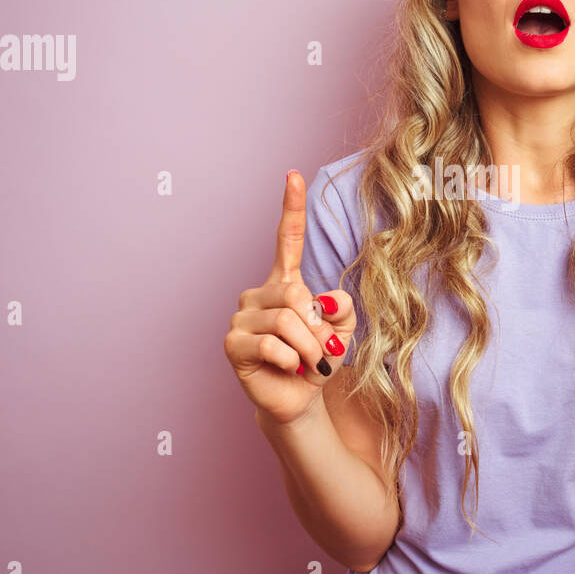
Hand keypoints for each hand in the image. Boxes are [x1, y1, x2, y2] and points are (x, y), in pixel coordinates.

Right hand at [223, 169, 357, 426]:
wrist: (299, 399)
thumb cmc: (318, 359)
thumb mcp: (341, 331)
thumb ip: (342, 309)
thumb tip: (324, 300)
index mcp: (285, 282)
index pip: (287, 239)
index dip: (290, 207)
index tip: (293, 175)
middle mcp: (259, 294)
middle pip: (294, 294)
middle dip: (317, 328)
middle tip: (322, 351)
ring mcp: (242, 317)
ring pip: (285, 320)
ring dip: (307, 347)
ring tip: (308, 362)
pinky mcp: (233, 343)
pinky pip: (271, 345)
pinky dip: (290, 360)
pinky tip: (289, 368)